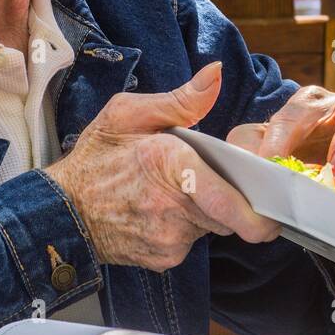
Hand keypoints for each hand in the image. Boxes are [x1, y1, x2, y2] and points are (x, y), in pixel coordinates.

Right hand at [47, 61, 279, 269]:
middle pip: (231, 211)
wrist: (61, 212)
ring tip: (175, 188)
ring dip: (207, 209)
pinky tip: (160, 209)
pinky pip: (193, 241)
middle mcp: (175, 209)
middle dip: (231, 195)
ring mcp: (170, 240)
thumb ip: (181, 98)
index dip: (260, 209)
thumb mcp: (129, 113)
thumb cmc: (95, 159)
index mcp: (171, 165)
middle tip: (208, 176)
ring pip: (213, 225)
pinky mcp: (165, 259)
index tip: (273, 206)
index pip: (231, 201)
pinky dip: (186, 225)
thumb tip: (216, 75)